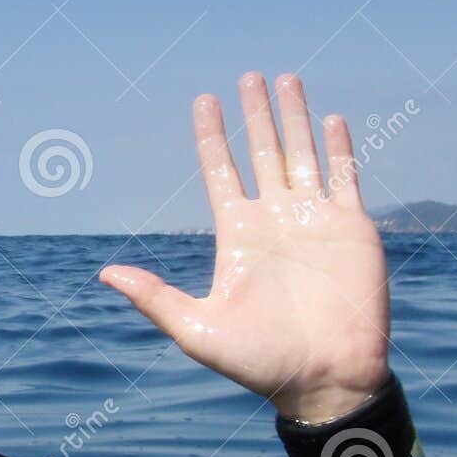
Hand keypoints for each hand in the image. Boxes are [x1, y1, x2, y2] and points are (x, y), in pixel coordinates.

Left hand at [99, 72, 388, 423]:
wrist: (325, 380)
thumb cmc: (260, 362)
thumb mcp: (197, 330)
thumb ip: (155, 297)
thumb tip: (104, 273)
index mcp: (238, 235)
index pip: (221, 171)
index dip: (212, 136)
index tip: (204, 100)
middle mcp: (274, 220)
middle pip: (262, 152)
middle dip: (254, 114)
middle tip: (247, 76)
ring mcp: (314, 220)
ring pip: (302, 154)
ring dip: (295, 117)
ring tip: (285, 79)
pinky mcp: (352, 228)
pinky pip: (344, 177)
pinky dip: (338, 147)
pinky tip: (329, 118)